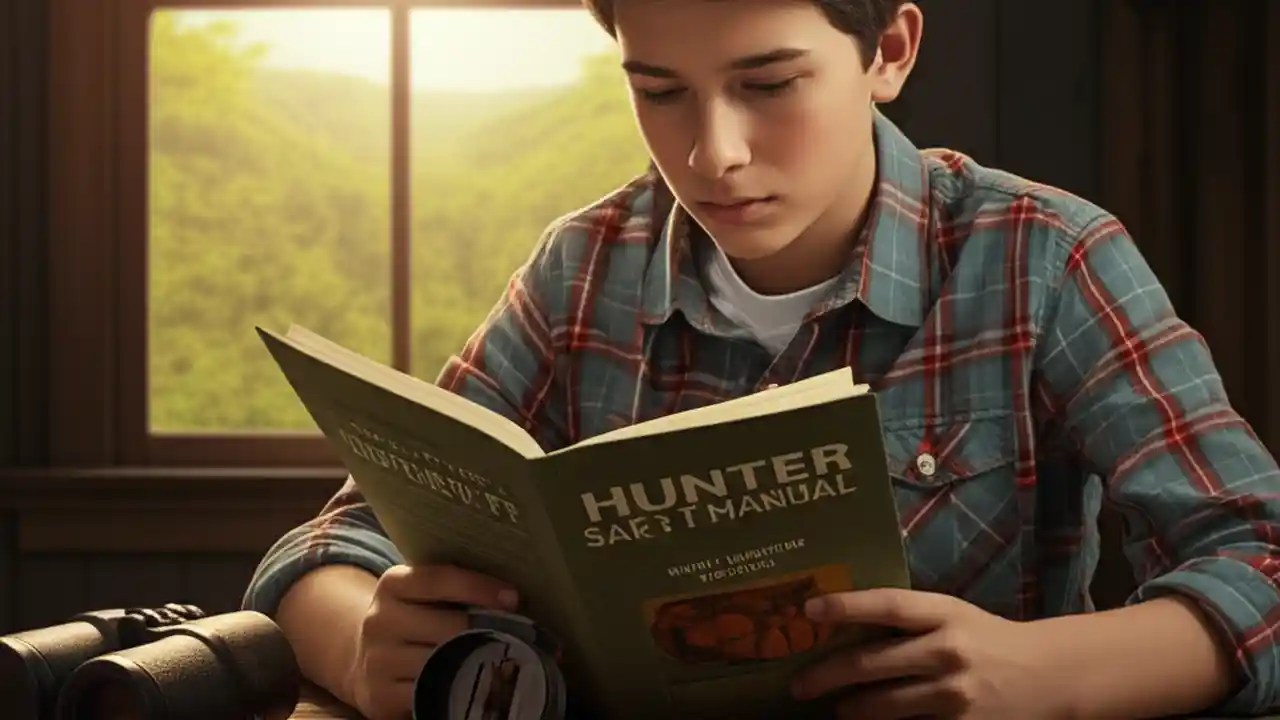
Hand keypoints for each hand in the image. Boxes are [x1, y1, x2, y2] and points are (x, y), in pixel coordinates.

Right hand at [343, 564, 519, 719]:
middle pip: (448, 626)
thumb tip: (511, 595)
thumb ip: (454, 588)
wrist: (367, 659)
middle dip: (487, 631)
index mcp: (393, 585)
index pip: (440, 580)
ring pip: (441, 663)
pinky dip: (456, 690)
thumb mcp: (421, 595)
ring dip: (477, 662)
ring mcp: (378, 661)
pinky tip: (474, 684)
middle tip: (519, 636)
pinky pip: (430, 693)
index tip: (513, 598)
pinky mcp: (381, 697)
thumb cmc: (413, 619)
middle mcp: (380, 620)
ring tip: (503, 659)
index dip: (479, 587)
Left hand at [790, 589, 1061, 719]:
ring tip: (836, 710)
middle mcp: (948, 652)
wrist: (1048, 675)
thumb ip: (907, 620)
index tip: (809, 610)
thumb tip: (839, 623)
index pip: (887, 606)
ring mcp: (955, 697)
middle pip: (872, 663)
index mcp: (945, 613)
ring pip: (883, 706)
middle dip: (826, 676)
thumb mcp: (952, 615)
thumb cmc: (985, 638)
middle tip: (798, 685)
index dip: (846, 606)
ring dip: (850, 710)